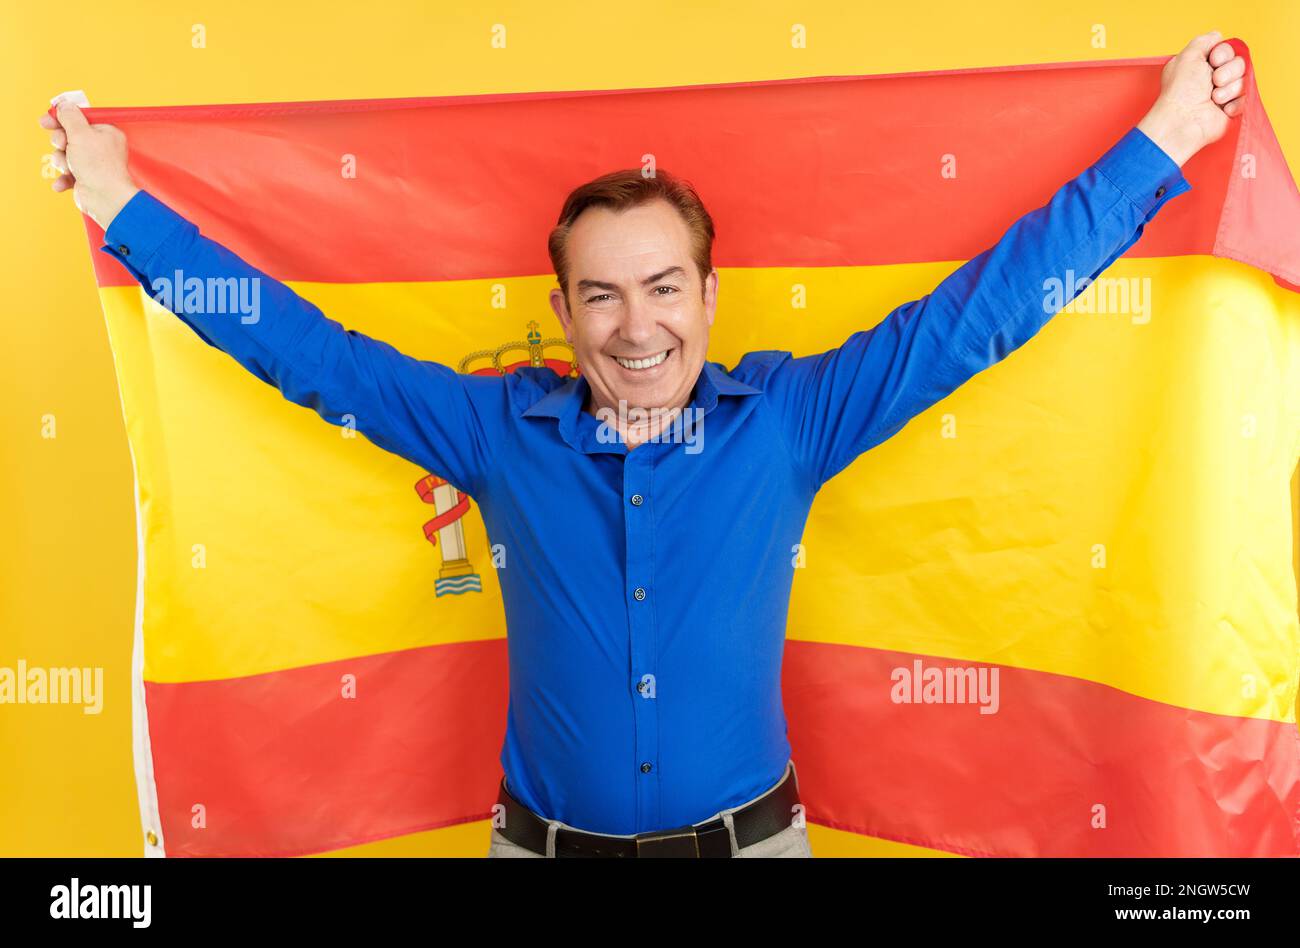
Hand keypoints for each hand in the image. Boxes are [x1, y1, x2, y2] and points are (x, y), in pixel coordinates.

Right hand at [40, 94, 139, 228]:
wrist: (105, 199)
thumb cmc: (98, 165)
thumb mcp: (81, 133)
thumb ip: (70, 116)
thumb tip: (64, 105)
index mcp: (106, 132)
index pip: (80, 118)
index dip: (61, 119)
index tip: (47, 121)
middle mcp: (101, 147)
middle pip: (69, 136)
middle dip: (60, 142)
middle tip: (62, 145)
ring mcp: (92, 164)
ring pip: (65, 155)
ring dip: (61, 161)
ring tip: (69, 168)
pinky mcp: (85, 179)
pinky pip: (67, 174)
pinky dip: (63, 179)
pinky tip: (64, 182)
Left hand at [1136, 32, 1247, 166]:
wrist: (1183, 120)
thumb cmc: (1181, 90)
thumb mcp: (1188, 56)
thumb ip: (1203, 41)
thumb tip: (1217, 35)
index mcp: (1201, 65)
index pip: (1227, 50)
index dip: (1224, 53)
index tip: (1213, 60)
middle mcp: (1212, 78)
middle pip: (1239, 63)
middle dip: (1228, 71)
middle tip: (1213, 81)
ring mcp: (1223, 94)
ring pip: (1244, 80)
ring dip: (1230, 88)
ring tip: (1214, 98)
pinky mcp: (1230, 109)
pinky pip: (1246, 98)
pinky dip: (1235, 103)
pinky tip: (1222, 109)